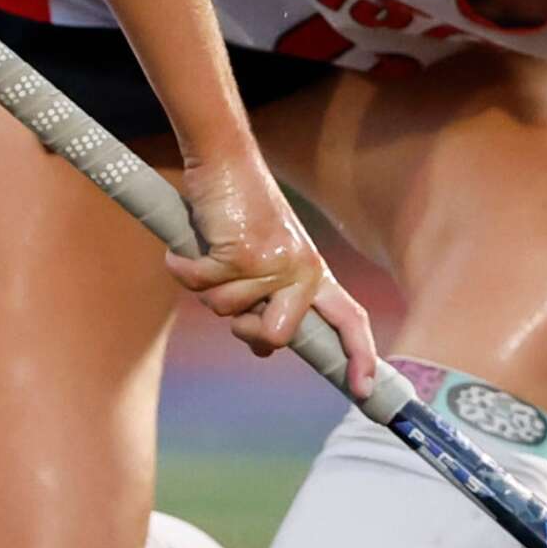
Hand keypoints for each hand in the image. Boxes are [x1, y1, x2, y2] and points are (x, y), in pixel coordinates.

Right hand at [168, 151, 375, 392]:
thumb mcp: (265, 256)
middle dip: (243, 327)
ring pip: (226, 312)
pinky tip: (190, 244)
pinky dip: (184, 266)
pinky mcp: (240, 255)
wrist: (225, 158)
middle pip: (275, 336)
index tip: (362, 389)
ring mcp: (272, 264)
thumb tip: (262, 348)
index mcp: (313, 272)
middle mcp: (300, 270)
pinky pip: (199, 284)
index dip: (359, 355)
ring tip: (211, 249)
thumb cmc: (239, 208)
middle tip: (228, 290)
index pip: (350, 319)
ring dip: (206, 284)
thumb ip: (269, 299)